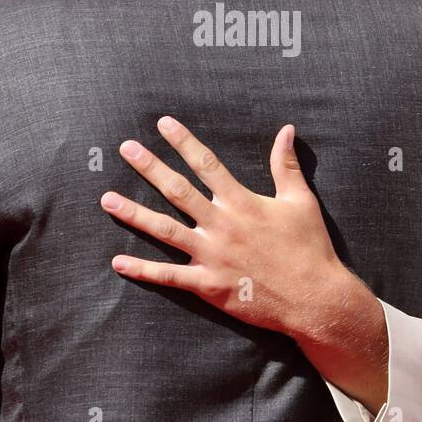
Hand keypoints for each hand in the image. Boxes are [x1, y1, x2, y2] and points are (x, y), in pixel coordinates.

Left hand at [100, 115, 354, 338]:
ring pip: (164, 230)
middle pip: (178, 190)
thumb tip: (286, 130)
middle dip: (150, 167)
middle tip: (125, 149)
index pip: (206, 164)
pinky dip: (142, 270)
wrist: (315, 297)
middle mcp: (222, 225)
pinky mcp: (209, 285)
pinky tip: (118, 261)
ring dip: (134, 214)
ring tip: (106, 199)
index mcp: (242, 202)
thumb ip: (286, 165)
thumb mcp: (300, 200)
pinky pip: (169, 276)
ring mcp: (212, 256)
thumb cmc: (310, 247)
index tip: (163, 124)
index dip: (183, 142)